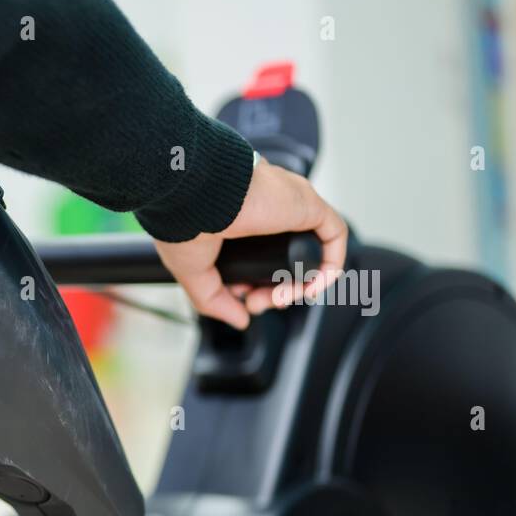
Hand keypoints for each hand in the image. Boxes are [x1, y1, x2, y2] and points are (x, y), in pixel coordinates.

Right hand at [153, 159, 348, 328]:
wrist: (192, 195)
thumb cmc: (182, 222)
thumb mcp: (191, 273)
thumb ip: (214, 301)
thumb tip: (241, 320)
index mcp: (236, 219)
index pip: (258, 258)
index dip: (254, 285)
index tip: (241, 297)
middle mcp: (264, 210)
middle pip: (283, 260)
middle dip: (274, 291)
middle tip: (258, 303)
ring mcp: (287, 207)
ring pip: (307, 252)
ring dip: (298, 285)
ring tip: (278, 298)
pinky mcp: (306, 205)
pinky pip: (334, 236)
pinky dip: (330, 265)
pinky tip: (312, 286)